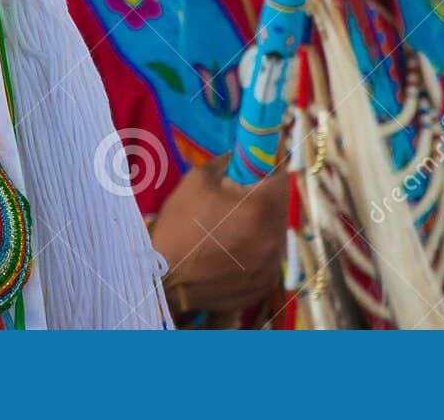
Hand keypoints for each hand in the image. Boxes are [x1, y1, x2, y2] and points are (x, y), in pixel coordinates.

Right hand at [149, 154, 287, 319]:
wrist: (162, 277)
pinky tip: (232, 252)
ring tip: (232, 229)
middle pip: (280, 208)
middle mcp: (274, 238)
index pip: (281, 178)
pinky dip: (256, 251)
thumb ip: (226, 163)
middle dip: (264, 199)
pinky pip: (268, 259)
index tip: (254, 171)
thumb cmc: (179, 223)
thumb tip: (239, 158)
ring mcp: (272, 266)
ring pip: (275, 234)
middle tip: (238, 200)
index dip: (268, 171)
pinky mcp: (265, 285)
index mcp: (261, 208)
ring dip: (261, 226)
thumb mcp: (198, 180)